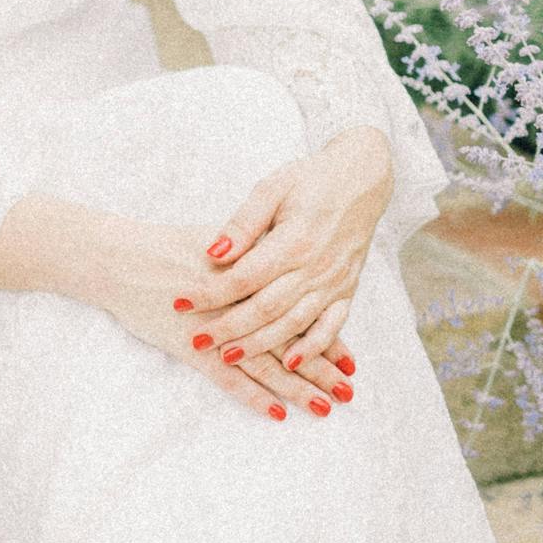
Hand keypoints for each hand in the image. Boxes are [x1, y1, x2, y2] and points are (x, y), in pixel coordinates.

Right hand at [84, 214, 336, 424]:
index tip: (350, 358)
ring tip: (325, 407)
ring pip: (265, 364)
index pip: (298, 312)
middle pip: (289, 341)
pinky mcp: (191, 348)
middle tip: (349, 391)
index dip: (325, 336)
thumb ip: (253, 258)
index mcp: (251, 278)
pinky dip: (252, 396)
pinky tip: (275, 413)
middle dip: (322, 368)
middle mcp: (240, 306)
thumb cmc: (165, 247)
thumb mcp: (218, 242)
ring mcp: (216, 330)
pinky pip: (226, 378)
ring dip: (296, 388)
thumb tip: (283, 265)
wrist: (120, 259)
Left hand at [182, 128, 393, 396]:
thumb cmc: (311, 180)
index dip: (210, 293)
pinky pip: (332, 326)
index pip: (243, 277)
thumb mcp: (272, 188)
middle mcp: (315, 267)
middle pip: (265, 308)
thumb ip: (243, 223)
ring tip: (229, 357)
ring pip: (294, 323)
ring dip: (262, 345)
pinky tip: (291, 364)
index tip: (180, 303)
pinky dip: (313, 348)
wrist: (362, 179)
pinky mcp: (347, 289)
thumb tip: (213, 252)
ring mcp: (333, 282)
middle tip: (196, 341)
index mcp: (293, 241)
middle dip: (229, 329)